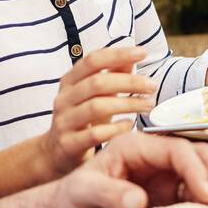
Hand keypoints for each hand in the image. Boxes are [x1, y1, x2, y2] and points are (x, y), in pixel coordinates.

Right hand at [38, 47, 155, 178]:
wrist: (55, 154)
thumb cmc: (82, 121)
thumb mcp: (94, 96)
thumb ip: (111, 76)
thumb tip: (132, 57)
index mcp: (69, 81)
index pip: (93, 60)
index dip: (118, 54)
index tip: (142, 53)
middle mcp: (63, 99)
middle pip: (97, 83)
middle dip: (129, 82)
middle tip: (152, 86)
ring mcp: (64, 121)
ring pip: (96, 107)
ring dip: (127, 104)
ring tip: (148, 105)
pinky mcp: (68, 144)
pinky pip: (95, 134)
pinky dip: (116, 128)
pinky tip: (130, 125)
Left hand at [49, 131, 207, 207]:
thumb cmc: (73, 197)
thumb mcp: (83, 191)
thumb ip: (108, 193)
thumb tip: (138, 200)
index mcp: (136, 147)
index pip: (177, 150)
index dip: (196, 170)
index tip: (205, 195)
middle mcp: (156, 158)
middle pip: (199, 156)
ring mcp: (166, 177)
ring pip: (204, 175)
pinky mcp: (170, 198)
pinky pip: (197, 198)